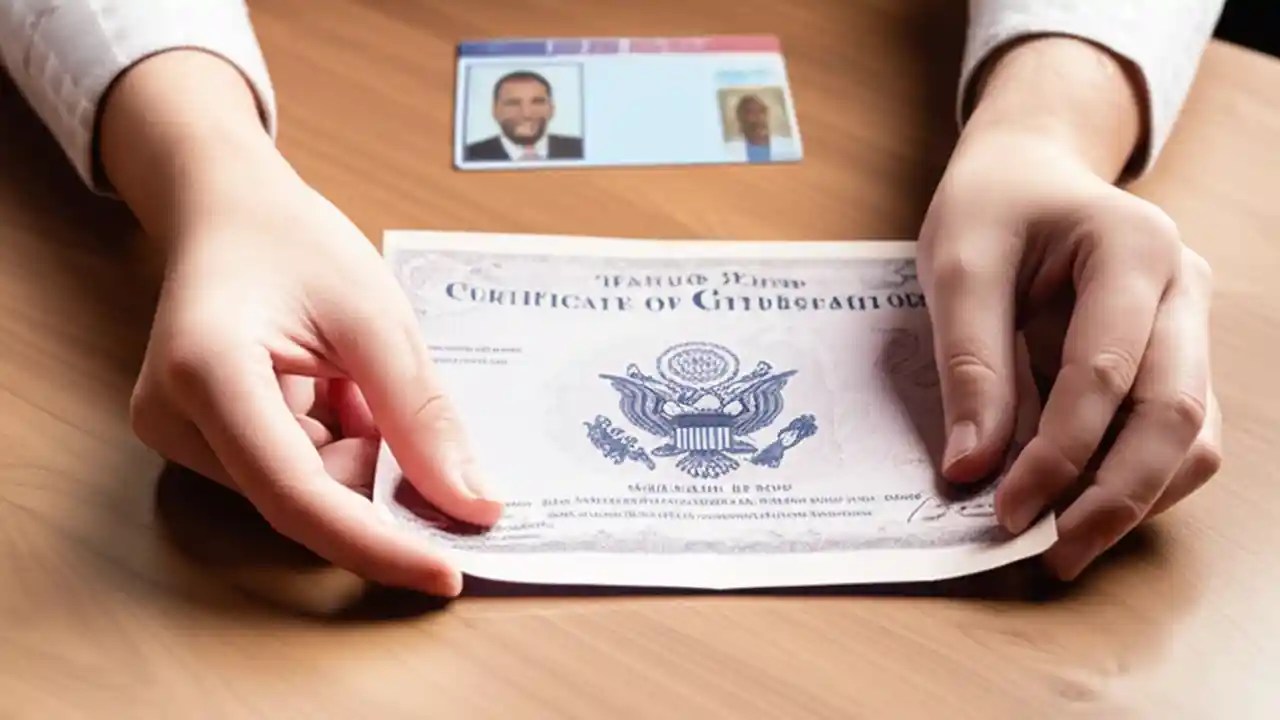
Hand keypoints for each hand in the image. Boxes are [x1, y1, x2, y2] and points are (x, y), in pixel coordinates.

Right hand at [103, 51, 500, 596]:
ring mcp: (177, 433)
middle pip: (302, 495)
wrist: (228, 210)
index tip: (446, 572)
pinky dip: (336, 443)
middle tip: (405, 408)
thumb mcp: (376, 318)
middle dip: (375, 470)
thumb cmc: (296, 243)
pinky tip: (336, 389)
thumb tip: (472, 505)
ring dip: (357, 451)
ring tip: (356, 377)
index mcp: (208, 370)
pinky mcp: (197, 439)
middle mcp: (174, 416)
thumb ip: (422, 415)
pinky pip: (290, 472)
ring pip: (303, 488)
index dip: (376, 543)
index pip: (297, 493)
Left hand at [918, 38, 1222, 579]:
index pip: (1107, 373)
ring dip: (1135, 499)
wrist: (1029, 171)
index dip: (1057, 452)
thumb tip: (971, 468)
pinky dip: (1136, 479)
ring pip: (1193, 435)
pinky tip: (1080, 506)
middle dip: (1115, 496)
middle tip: (1051, 552)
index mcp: (1135, 248)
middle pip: (1176, 415)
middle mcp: (1183, 289)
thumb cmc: (992, 208)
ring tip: (1064, 544)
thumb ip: (969, 363)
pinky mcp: (1178, 358)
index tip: (1004, 507)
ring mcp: (1191, 326)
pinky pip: (1176, 433)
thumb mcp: (958, 266)